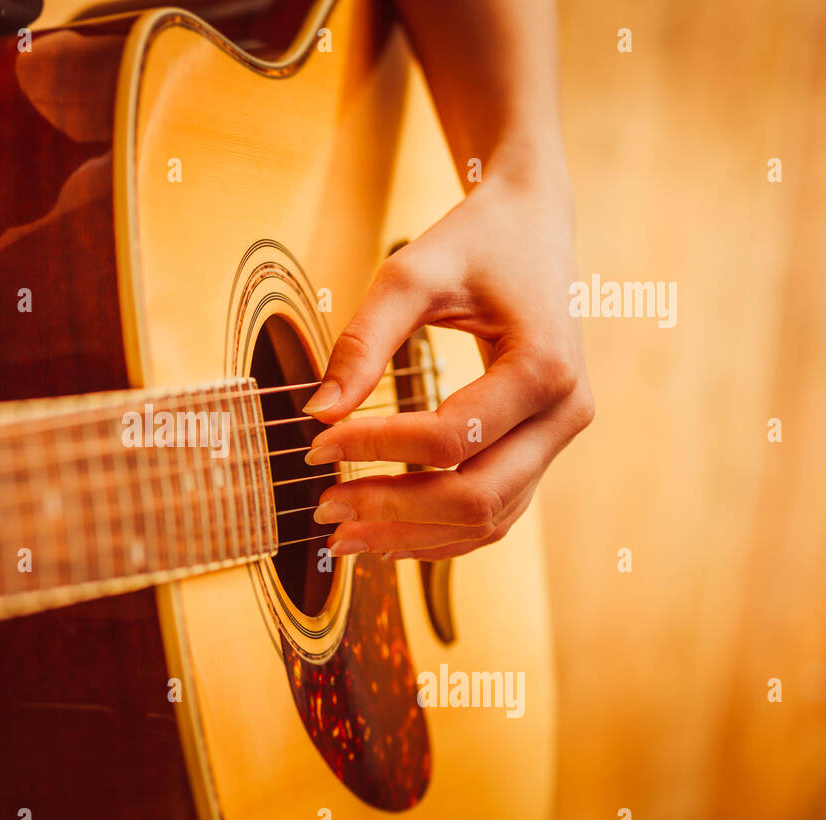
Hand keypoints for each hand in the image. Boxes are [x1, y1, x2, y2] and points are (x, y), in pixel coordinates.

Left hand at [304, 174, 592, 559]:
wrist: (531, 224)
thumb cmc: (474, 242)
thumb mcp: (411, 274)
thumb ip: (363, 342)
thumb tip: (317, 413)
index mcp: (544, 368)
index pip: (448, 437)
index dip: (375, 448)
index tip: (316, 444)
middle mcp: (564, 413)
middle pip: (476, 495)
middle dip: (393, 510)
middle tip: (323, 509)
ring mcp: (557, 437)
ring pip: (487, 517)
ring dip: (412, 534)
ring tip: (342, 534)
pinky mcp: (541, 448)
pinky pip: (494, 509)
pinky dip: (439, 530)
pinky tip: (385, 533)